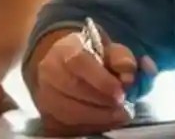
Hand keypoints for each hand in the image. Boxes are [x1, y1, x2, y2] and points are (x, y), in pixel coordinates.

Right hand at [32, 29, 153, 136]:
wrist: (66, 67)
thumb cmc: (93, 58)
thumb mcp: (110, 51)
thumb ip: (123, 59)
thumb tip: (128, 76)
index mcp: (65, 49)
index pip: (79, 63)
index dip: (101, 80)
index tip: (121, 93)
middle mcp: (49, 71)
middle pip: (74, 88)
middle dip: (103, 101)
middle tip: (124, 108)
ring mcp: (45, 93)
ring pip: (70, 111)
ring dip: (99, 117)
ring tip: (118, 115)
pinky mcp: (47, 113)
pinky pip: (68, 125)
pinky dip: (90, 125)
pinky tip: (105, 120)